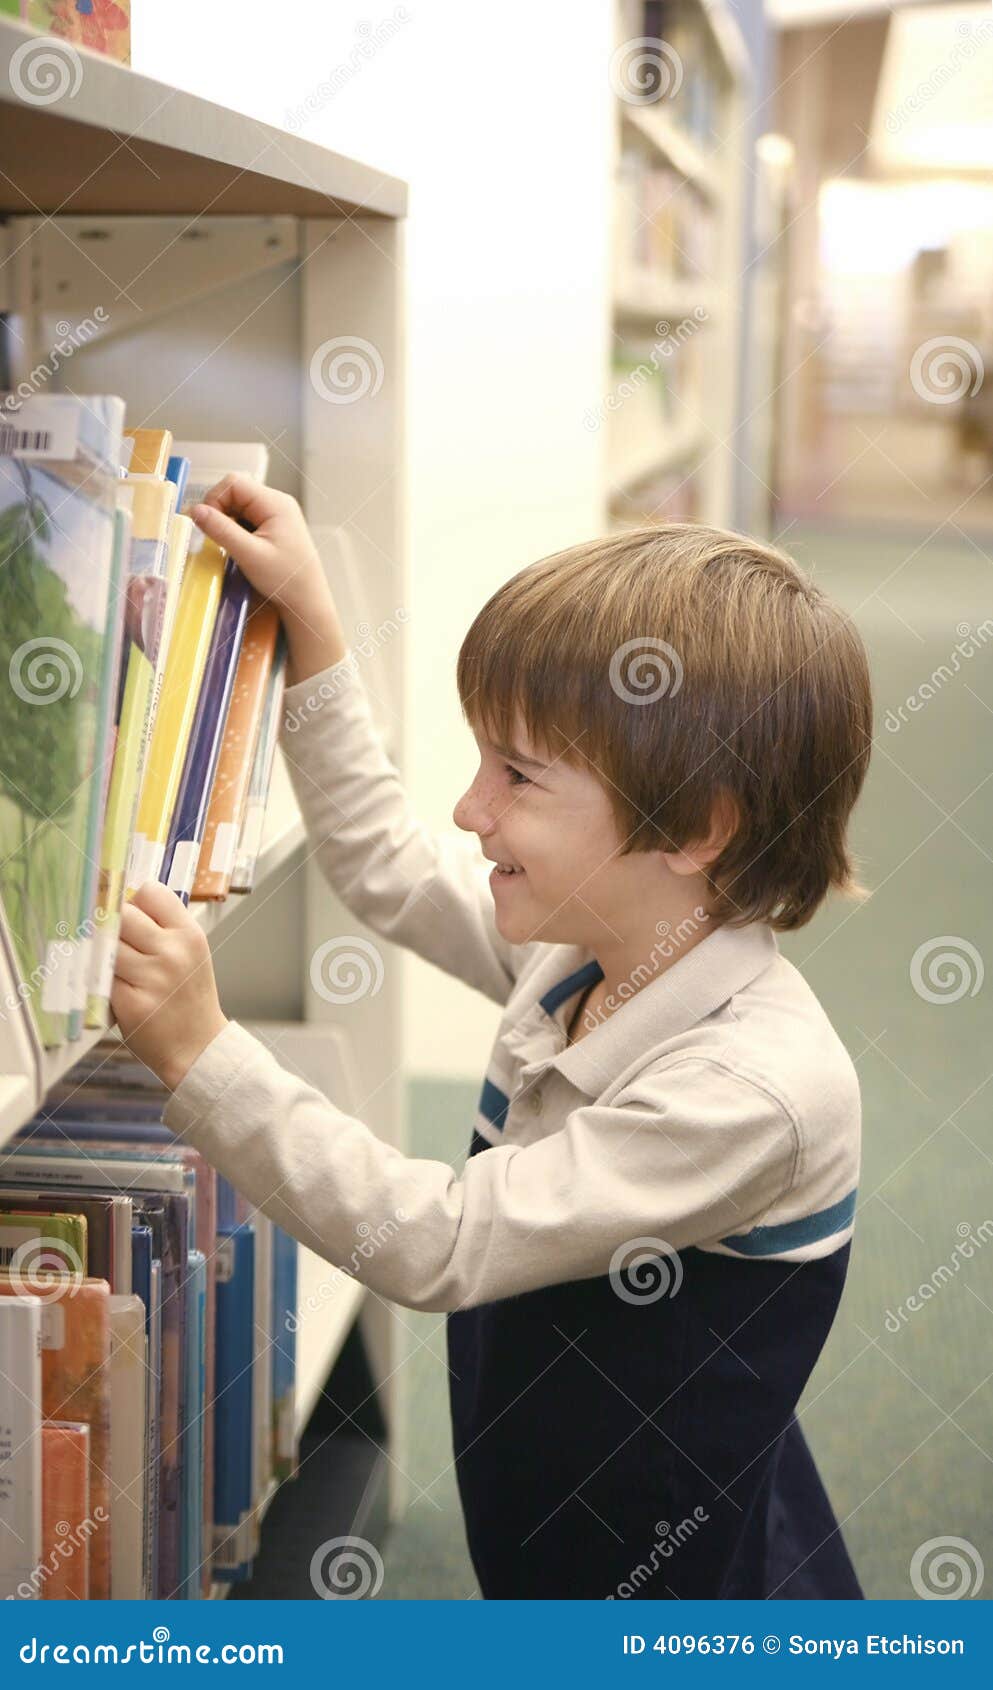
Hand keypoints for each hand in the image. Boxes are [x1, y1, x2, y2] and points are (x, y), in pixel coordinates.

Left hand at [109, 880, 228, 1092]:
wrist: (198, 1048)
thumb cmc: (189, 998)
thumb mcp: (191, 955)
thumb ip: (163, 929)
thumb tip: (119, 902)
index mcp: (190, 935)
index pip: (151, 893)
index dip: (136, 902)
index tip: (133, 917)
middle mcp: (173, 952)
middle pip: (123, 914)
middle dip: (114, 925)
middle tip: (114, 941)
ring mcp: (152, 978)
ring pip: (107, 944)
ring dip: (103, 953)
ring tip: (112, 966)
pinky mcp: (131, 1003)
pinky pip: (102, 977)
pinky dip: (101, 980)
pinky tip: (112, 988)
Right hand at [189, 475, 328, 618]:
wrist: (307, 601)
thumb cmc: (286, 581)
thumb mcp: (249, 555)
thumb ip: (222, 530)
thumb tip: (195, 510)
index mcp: (276, 503)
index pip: (234, 483)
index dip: (214, 499)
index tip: (207, 524)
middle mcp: (277, 503)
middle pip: (235, 492)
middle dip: (220, 512)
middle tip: (217, 538)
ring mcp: (277, 514)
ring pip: (239, 506)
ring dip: (227, 523)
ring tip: (232, 547)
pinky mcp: (274, 527)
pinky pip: (246, 519)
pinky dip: (236, 531)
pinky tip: (241, 549)